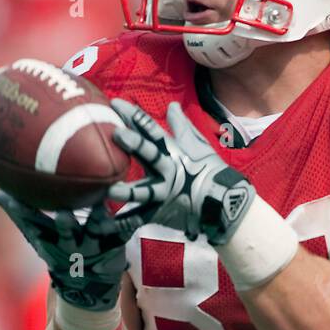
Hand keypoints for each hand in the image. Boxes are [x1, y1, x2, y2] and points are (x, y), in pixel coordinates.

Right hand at [0, 191, 144, 311]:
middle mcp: (71, 246)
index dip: (22, 213)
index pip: (32, 225)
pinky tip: (135, 212)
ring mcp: (94, 248)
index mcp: (50, 242)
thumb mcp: (38, 240)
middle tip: (61, 213)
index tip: (9, 197)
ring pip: (96, 233)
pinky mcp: (115, 247)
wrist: (87, 292)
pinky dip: (128, 223)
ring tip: (102, 208)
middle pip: (66, 233)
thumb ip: (20, 217)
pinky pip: (123, 232)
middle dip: (64, 225)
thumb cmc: (59, 256)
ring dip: (98, 221)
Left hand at [108, 99, 255, 245]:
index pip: (152, 130)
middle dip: (134, 143)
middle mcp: (167, 170)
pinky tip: (106, 226)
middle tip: (115, 132)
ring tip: (110, 190)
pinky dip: (123, 224)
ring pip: (143, 191)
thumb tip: (172, 105)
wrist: (222, 202)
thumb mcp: (198, 145)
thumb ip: (181, 126)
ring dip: (127, 191)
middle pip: (149, 154)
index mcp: (173, 151)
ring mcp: (163, 193)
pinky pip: (139, 219)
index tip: (115, 103)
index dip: (134, 116)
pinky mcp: (160, 213)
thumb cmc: (208, 170)